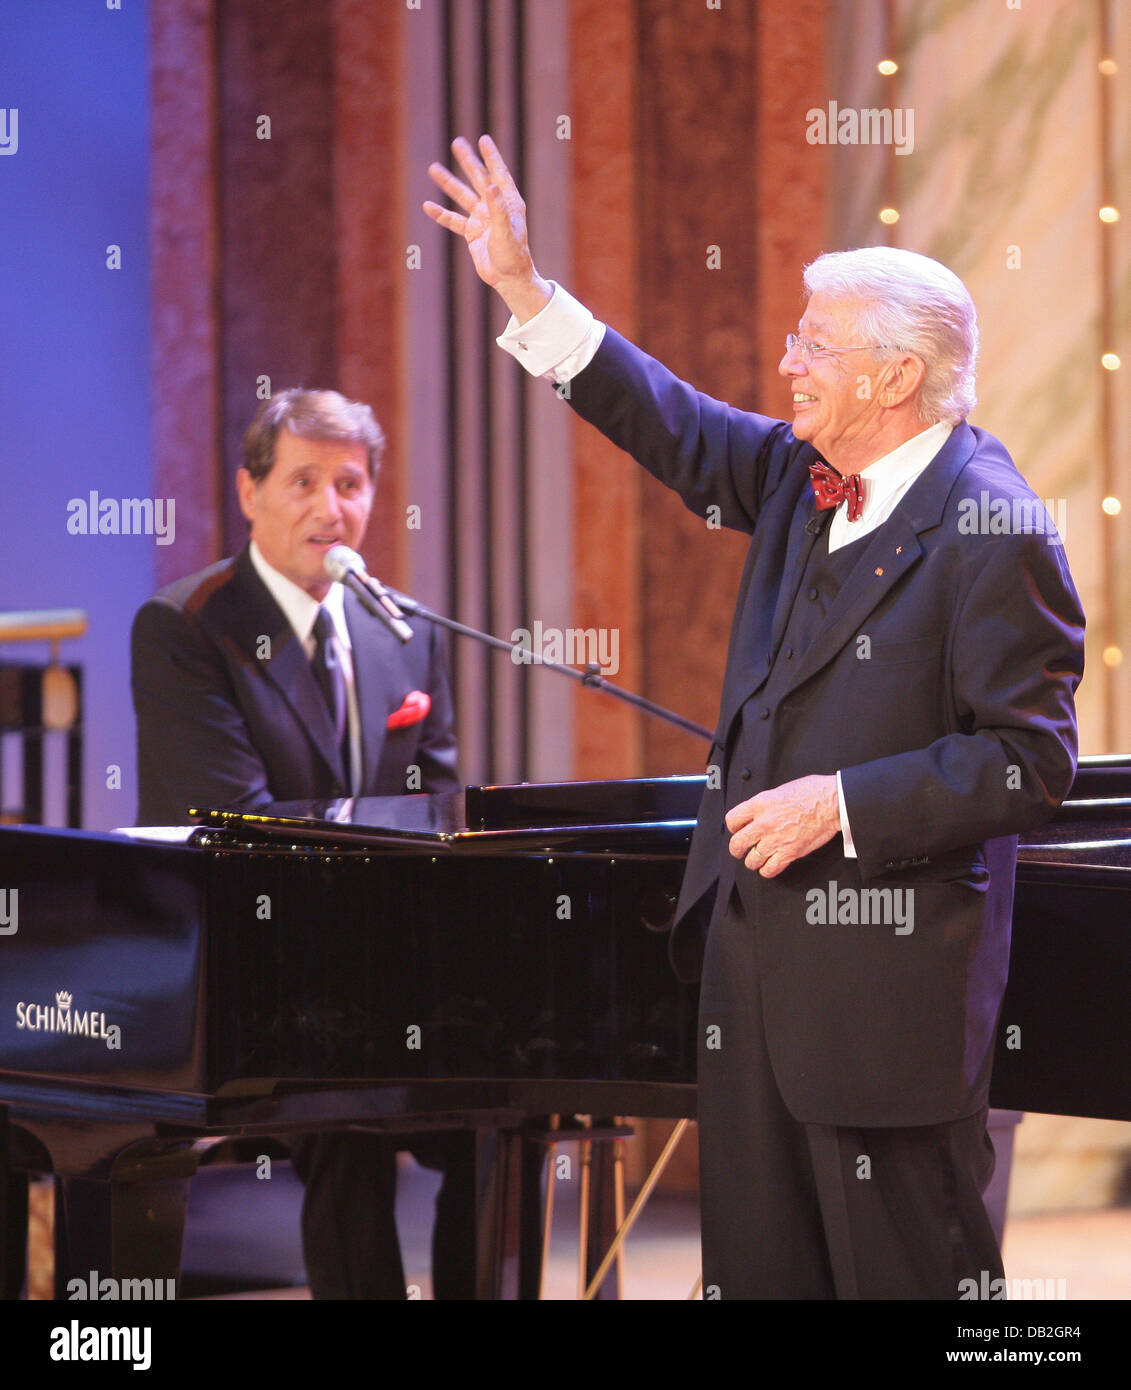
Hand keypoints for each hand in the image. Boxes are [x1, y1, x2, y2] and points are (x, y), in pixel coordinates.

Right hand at [424, 135, 551, 322]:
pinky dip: (441, 214)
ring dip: (449, 183)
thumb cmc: (513, 255)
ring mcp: (482, 219)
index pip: (499, 174)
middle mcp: (495, 207)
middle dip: (468, 162)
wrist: (508, 278)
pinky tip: (427, 206)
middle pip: (478, 179)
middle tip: (457, 143)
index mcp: (508, 203)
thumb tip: (491, 184)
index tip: (483, 139)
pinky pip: (453, 220)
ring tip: (433, 168)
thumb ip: (499, 208)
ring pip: (462, 197)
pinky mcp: (471, 233)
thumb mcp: (506, 231)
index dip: (491, 157)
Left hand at [725, 774, 839, 877]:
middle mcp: (764, 823)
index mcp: (760, 804)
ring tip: (756, 859)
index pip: (731, 820)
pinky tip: (769, 866)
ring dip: (752, 861)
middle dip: (737, 849)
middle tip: (740, 850)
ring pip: (751, 860)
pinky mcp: (790, 852)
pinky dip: (767, 870)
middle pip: (737, 843)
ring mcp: (776, 840)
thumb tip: (757, 813)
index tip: (737, 830)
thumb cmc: (812, 792)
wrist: (832, 803)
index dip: (733, 827)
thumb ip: (765, 804)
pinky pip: (770, 869)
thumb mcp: (780, 790)